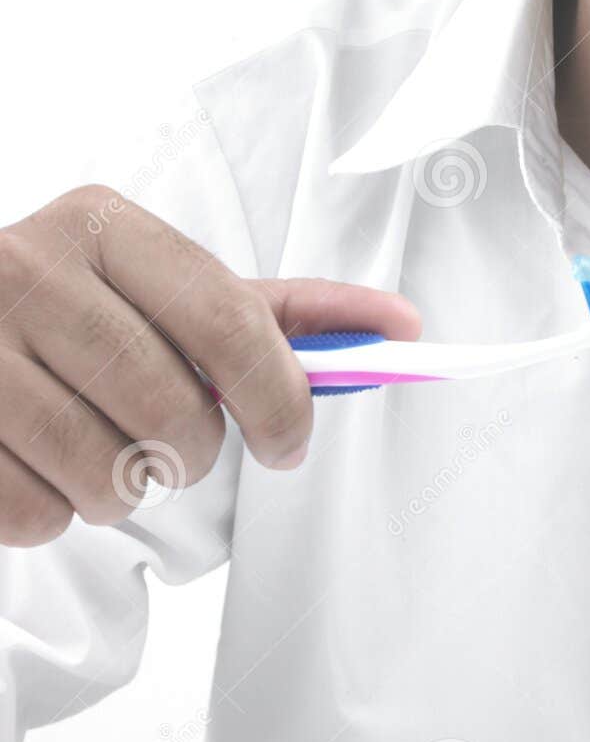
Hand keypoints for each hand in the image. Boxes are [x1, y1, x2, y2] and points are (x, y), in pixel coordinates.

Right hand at [0, 186, 421, 546]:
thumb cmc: (79, 312)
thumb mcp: (168, 291)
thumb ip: (277, 312)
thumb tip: (400, 327)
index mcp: (100, 225)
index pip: (226, 319)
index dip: (280, 395)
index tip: (293, 443)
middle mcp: (27, 270)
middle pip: (172, 408)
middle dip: (193, 450)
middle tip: (174, 441)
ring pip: (107, 473)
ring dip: (124, 488)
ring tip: (99, 447)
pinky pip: (36, 516)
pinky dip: (55, 513)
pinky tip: (37, 464)